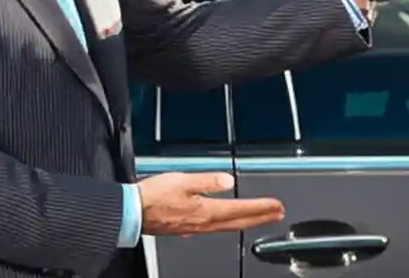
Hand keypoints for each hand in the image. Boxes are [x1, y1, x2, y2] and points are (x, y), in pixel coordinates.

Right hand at [137, 172, 283, 235]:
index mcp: (205, 211)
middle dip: (260, 218)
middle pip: (238, 223)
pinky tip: (226, 223)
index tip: (276, 206)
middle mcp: (203, 223)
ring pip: (228, 227)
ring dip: (247, 222)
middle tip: (277, 215)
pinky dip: (228, 224)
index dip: (261, 208)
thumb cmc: (153, 196)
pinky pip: (214, 228)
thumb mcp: (183, 181)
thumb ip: (208, 181)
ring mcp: (195, 228)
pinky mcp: (186, 228)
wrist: (131, 212)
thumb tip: (229, 180)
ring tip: (260, 219)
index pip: (240, 210)